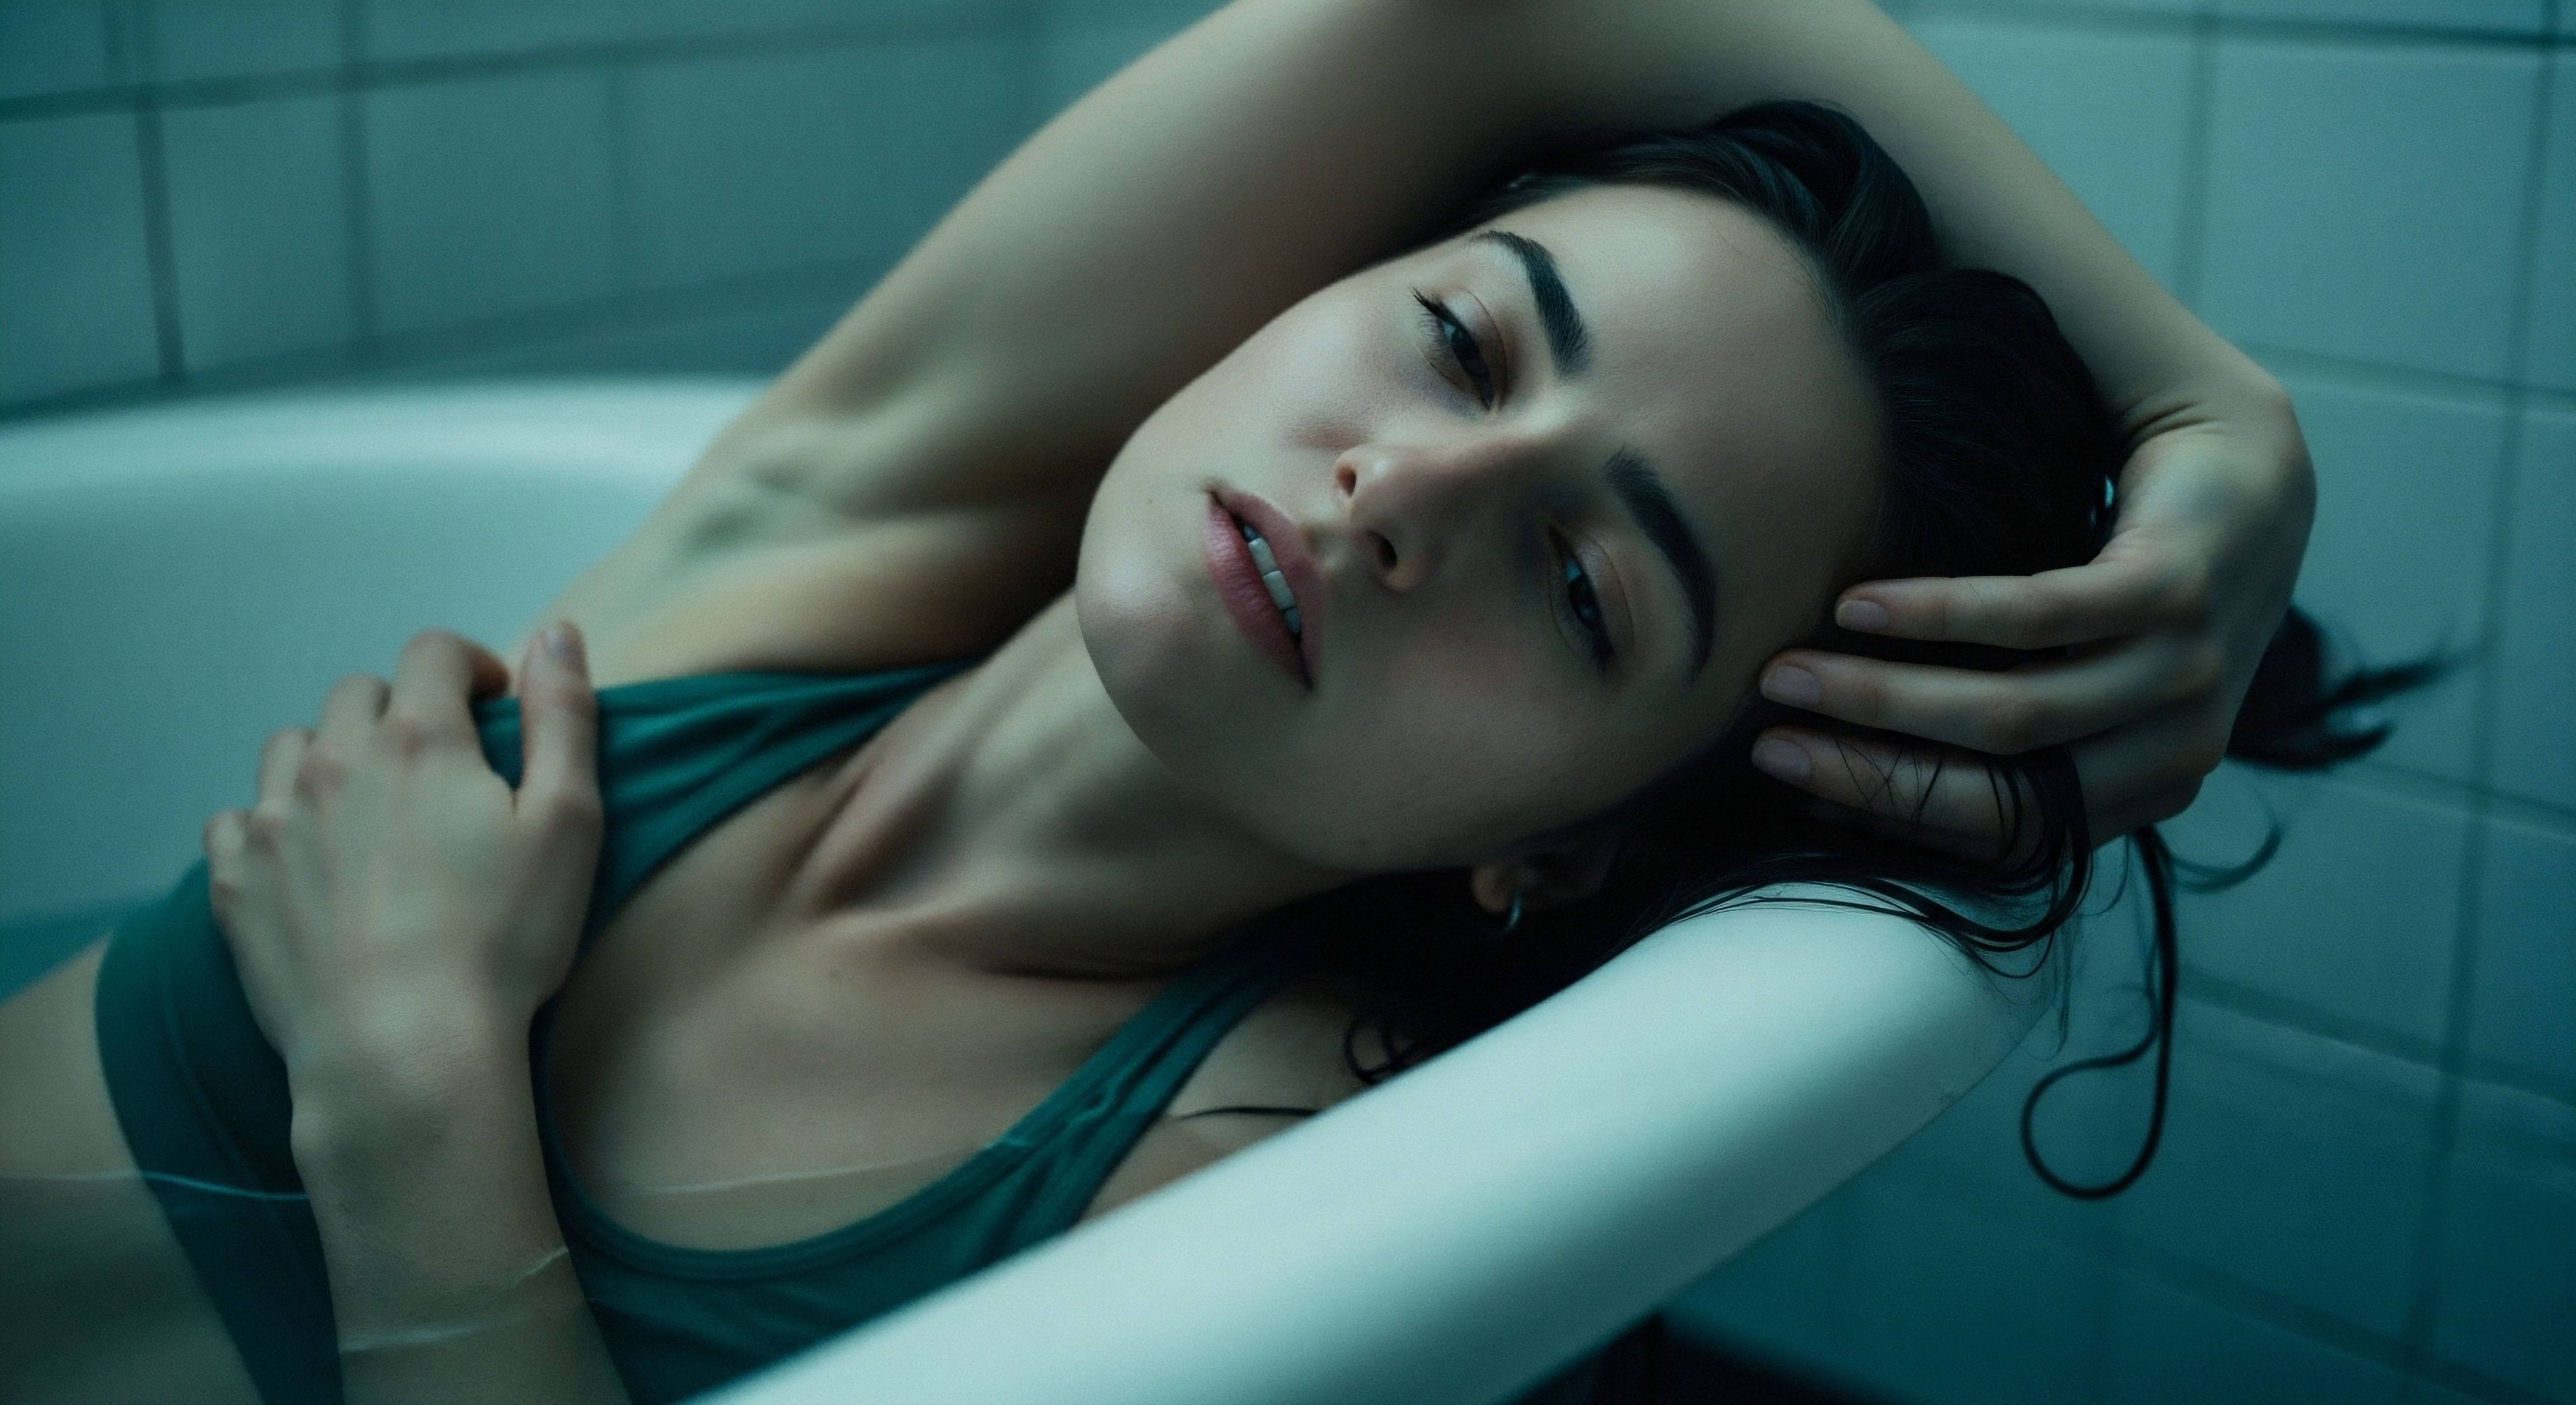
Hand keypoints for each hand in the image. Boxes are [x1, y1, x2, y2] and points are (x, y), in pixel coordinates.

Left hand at [204, 626, 601, 1089]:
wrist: (402, 1052)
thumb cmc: (503, 944)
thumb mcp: (569, 824)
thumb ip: (564, 718)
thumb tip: (558, 632)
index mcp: (421, 741)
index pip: (434, 653)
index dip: (471, 665)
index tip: (494, 702)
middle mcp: (334, 763)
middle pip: (358, 694)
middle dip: (402, 710)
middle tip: (439, 767)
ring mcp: (272, 822)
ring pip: (292, 747)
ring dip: (331, 757)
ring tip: (368, 809)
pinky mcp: (233, 883)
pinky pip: (234, 819)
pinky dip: (270, 822)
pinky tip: (307, 859)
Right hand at [1748, 406, 2313, 855]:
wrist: (2244, 465)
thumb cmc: (2133, 580)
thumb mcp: (2076, 677)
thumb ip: (1991, 732)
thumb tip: (1835, 784)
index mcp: (2141, 787)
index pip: (1998, 834)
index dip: (1887, 814)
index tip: (1788, 780)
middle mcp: (2173, 747)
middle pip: (1997, 787)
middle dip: (1869, 771)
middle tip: (1767, 745)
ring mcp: (2184, 672)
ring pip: (2010, 713)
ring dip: (1883, 697)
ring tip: (1790, 671)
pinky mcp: (2176, 591)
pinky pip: (2037, 617)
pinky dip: (1937, 616)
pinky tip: (1861, 606)